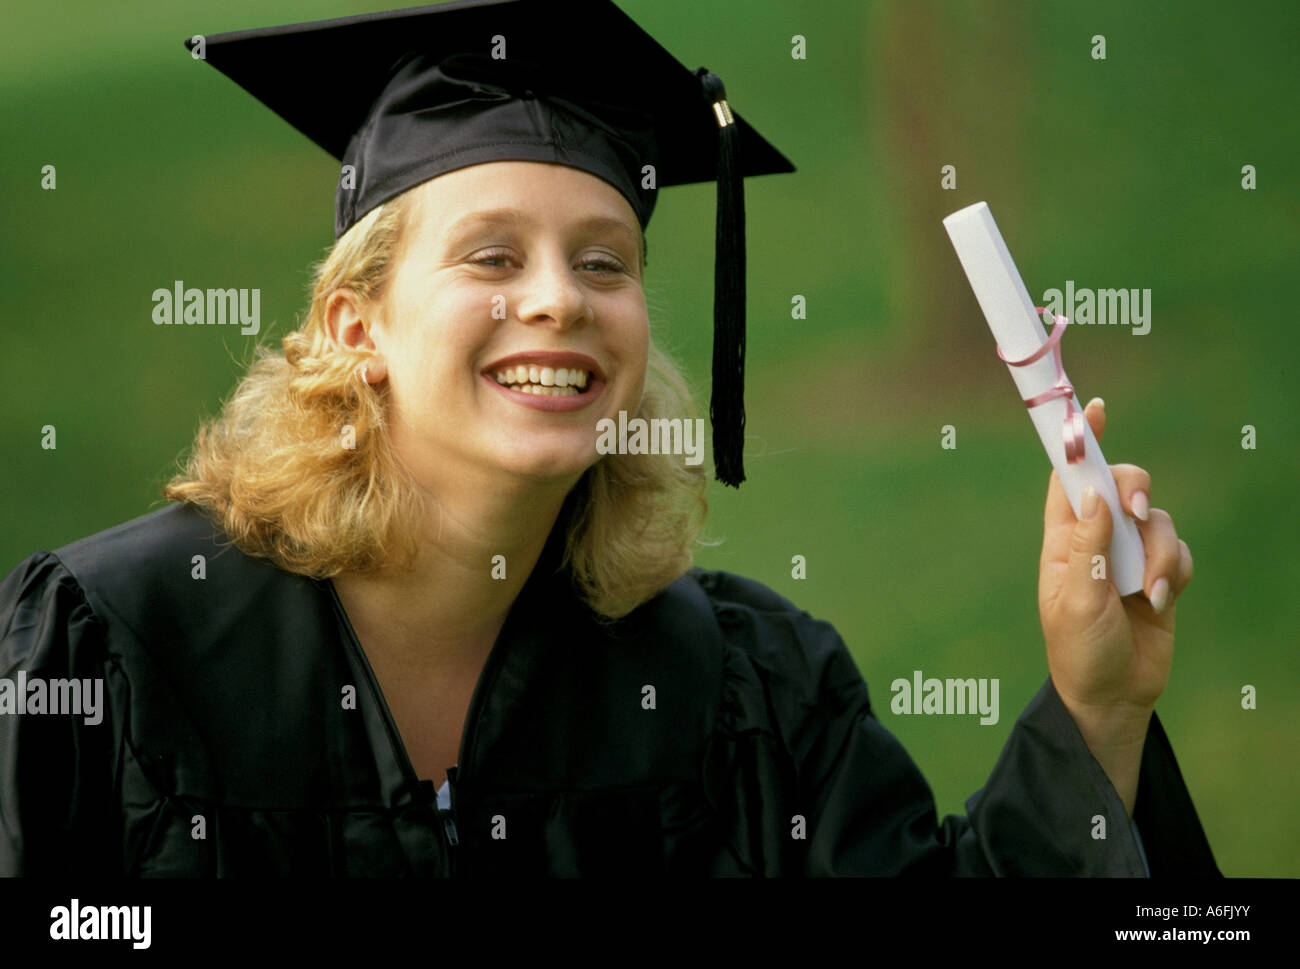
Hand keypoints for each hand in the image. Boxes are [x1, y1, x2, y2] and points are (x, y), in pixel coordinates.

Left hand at [1037, 398, 1193, 812]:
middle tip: (1133, 511)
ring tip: (1144, 592)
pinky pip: (1178, 550)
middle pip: (1120, 483)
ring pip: (1155, 519)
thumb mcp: (1075, 600)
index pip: (1069, 478)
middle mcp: (1096, 539)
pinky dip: (1173, 571)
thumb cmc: (1080, 650)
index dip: (1079, 444)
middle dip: (1133, 488)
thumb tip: (1095, 495)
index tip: (1091, 409)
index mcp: (1063, 539)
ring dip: (1156, 554)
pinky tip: (1158, 601)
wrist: (1113, 695)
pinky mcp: (1159, 574)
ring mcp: (1129, 555)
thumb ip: (1088, 546)